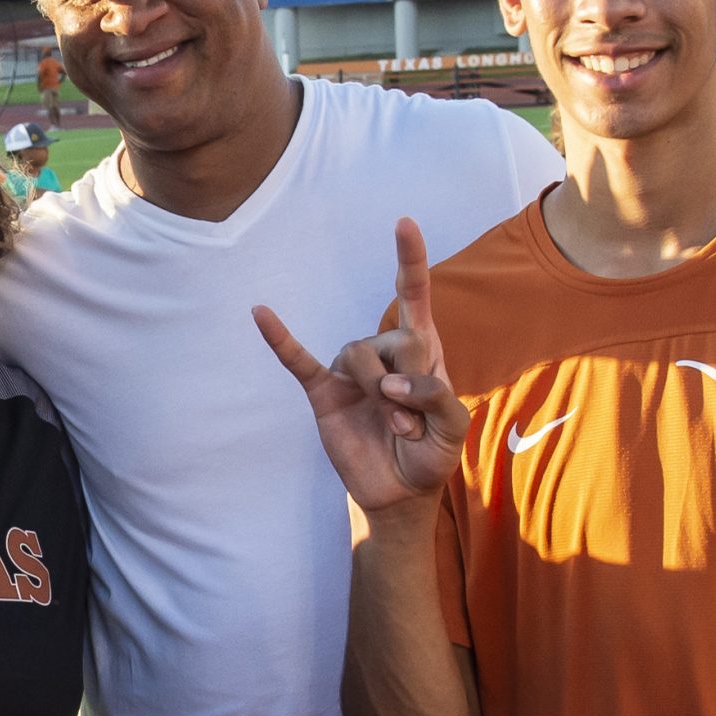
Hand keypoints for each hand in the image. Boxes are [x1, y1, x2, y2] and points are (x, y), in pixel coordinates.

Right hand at [253, 217, 468, 512]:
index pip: (413, 294)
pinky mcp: (324, 393)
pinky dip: (280, 338)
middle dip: (410, 382)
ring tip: (397, 426)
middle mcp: (383, 352)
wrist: (401, 491)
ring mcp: (351, 372)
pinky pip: (298, 361)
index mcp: (421, 349)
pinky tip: (261, 313)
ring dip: (381, 393)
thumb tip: (392, 384)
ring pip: (359, 356)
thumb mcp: (454, 426)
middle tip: (414, 423)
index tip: (404, 223)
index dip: (409, 259)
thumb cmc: (431, 452)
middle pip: (394, 338)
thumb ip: (436, 396)